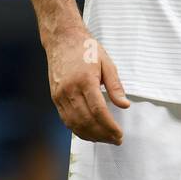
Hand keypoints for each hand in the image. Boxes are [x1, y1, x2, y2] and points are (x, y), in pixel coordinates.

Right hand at [45, 26, 129, 143]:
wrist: (62, 39)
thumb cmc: (85, 49)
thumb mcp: (106, 62)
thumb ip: (115, 86)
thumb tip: (124, 105)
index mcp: (85, 80)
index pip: (98, 111)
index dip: (109, 126)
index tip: (119, 134)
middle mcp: (70, 90)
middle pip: (86, 121)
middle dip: (102, 134)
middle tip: (115, 140)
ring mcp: (60, 95)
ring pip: (75, 124)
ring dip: (91, 136)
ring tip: (105, 139)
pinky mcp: (55, 98)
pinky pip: (66, 120)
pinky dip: (78, 130)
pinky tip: (89, 133)